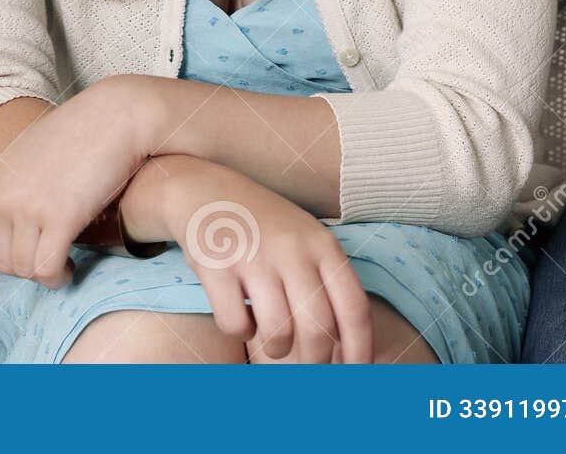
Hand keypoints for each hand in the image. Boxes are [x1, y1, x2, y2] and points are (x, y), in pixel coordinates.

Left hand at [0, 80, 148, 293]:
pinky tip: (70, 268)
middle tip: (48, 259)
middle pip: (2, 262)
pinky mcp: (61, 217)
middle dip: (25, 269)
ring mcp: (29, 208)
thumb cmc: (69, 135)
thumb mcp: (17, 158)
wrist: (111, 117)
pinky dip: (58, 277)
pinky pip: (48, 269)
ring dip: (45, 275)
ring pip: (26, 269)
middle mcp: (3, 198)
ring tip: (63, 263)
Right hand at [151, 157, 370, 363]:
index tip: (357, 375)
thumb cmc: (265, 226)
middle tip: (308, 368)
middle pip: (318, 330)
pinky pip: (236, 325)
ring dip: (277, 350)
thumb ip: (328, 285)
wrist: (205, 191)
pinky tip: (239, 313)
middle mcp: (292, 251)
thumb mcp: (306, 240)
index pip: (354, 308)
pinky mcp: (216, 268)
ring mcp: (253, 258)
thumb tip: (348, 350)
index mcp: (322, 245)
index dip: (360, 350)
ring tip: (271, 339)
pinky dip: (239, 331)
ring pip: (278, 334)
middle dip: (315, 362)